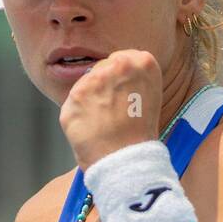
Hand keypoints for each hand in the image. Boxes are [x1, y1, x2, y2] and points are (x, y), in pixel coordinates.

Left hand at [59, 49, 162, 170]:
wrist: (126, 162)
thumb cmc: (139, 137)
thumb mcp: (150, 98)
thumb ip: (133, 80)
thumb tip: (115, 77)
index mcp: (143, 63)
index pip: (122, 59)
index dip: (119, 80)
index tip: (122, 95)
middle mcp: (119, 65)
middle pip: (102, 69)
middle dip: (103, 88)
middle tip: (112, 113)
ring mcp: (94, 79)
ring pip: (86, 85)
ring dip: (90, 102)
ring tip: (103, 124)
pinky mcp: (74, 96)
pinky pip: (73, 103)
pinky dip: (78, 117)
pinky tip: (91, 130)